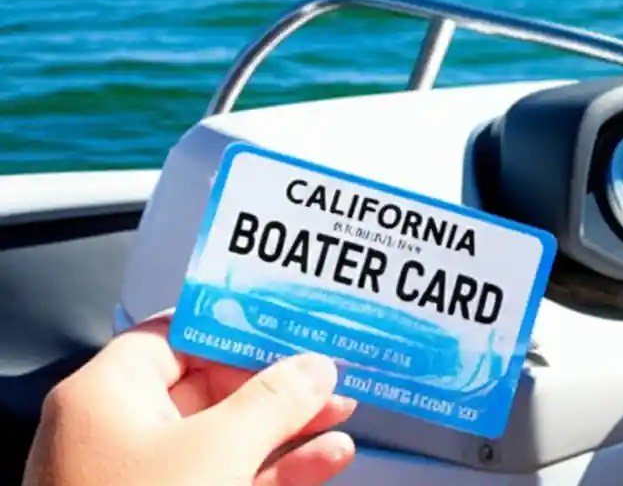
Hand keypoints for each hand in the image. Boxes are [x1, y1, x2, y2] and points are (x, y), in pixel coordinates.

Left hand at [23, 315, 357, 485]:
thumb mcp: (220, 450)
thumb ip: (274, 400)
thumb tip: (313, 367)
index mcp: (105, 397)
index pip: (176, 335)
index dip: (240, 328)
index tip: (295, 326)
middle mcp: (116, 434)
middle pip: (210, 388)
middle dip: (279, 385)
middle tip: (330, 376)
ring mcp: (142, 481)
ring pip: (227, 439)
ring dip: (290, 430)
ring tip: (343, 416)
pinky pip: (229, 481)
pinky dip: (278, 472)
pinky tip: (327, 461)